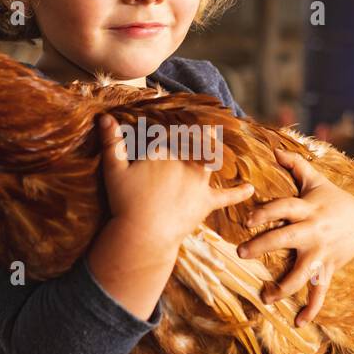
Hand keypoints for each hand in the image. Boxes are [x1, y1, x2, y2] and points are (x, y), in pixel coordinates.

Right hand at [98, 113, 253, 250]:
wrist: (143, 235)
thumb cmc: (125, 203)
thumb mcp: (115, 171)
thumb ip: (112, 143)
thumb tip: (103, 117)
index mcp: (163, 152)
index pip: (170, 134)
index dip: (174, 127)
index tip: (178, 120)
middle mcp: (184, 163)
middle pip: (195, 143)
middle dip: (201, 134)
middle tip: (209, 127)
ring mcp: (197, 183)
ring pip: (211, 162)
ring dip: (218, 154)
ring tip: (223, 146)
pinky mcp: (205, 203)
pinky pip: (225, 197)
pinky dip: (238, 193)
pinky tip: (250, 188)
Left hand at [236, 148, 353, 325]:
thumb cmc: (332, 200)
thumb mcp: (316, 181)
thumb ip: (295, 165)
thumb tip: (275, 148)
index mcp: (307, 209)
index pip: (284, 208)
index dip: (266, 212)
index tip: (248, 219)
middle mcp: (312, 232)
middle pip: (286, 239)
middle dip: (263, 246)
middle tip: (241, 253)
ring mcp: (321, 254)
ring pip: (302, 273)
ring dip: (284, 286)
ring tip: (266, 296)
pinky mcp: (327, 270)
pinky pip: (320, 293)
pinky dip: (311, 309)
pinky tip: (299, 323)